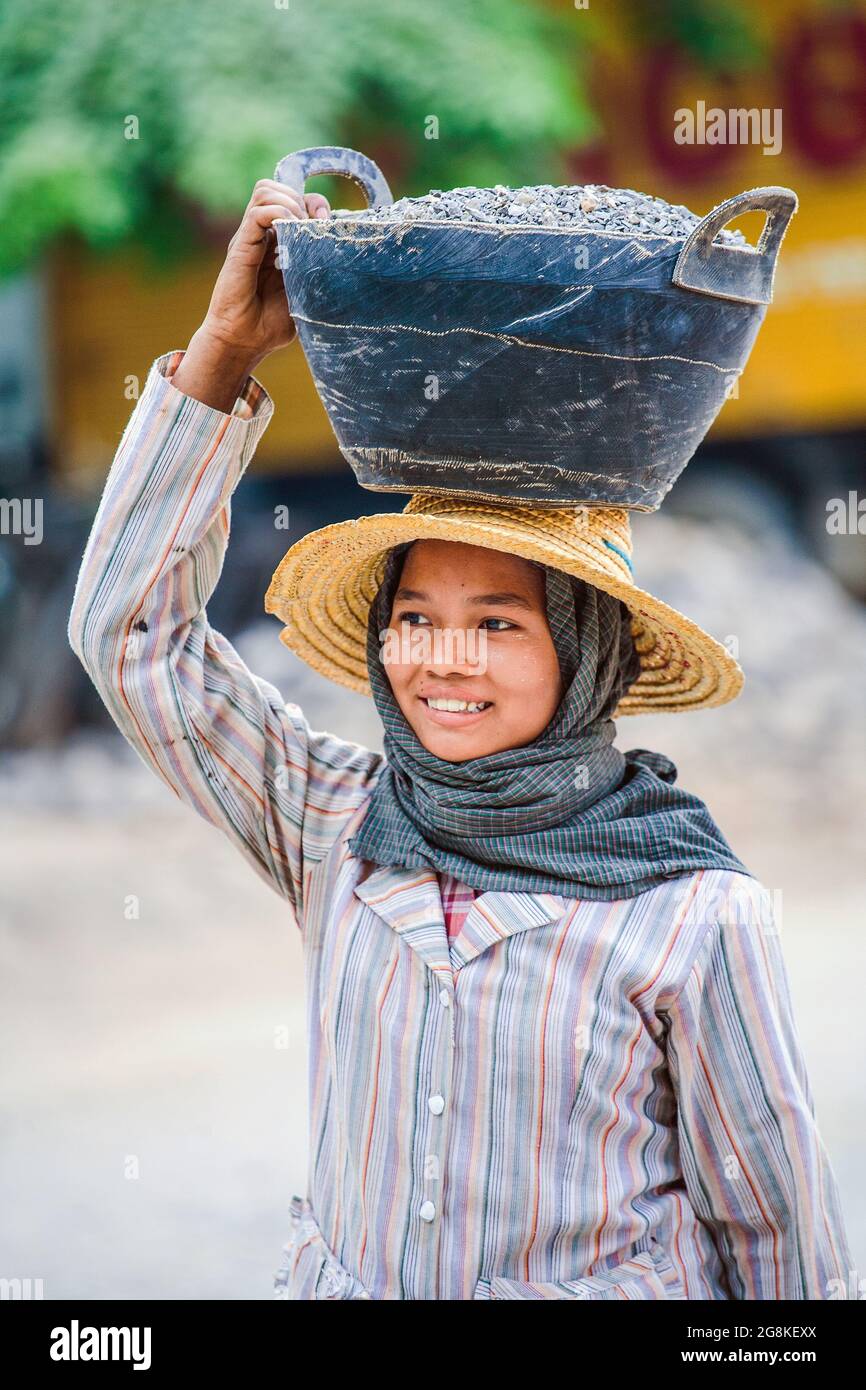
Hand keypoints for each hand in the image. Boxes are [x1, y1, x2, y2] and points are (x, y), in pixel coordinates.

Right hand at [174, 179, 329, 411]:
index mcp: (276, 243)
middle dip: (302, 199)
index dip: (314, 204)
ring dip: (290, 202)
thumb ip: (318, 274)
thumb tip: (342, 258)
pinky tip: (289, 233)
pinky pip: (257, 213)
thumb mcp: (305, 295)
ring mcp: (249, 239)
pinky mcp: (240, 247)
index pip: (293, 200)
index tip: (328, 225)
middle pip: (276, 188)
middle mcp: (261, 236)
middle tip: (313, 227)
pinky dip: (278, 213)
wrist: (243, 341)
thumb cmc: (270, 324)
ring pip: (265, 191)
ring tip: (299, 229)